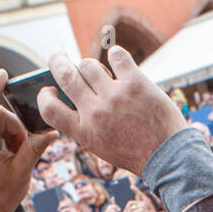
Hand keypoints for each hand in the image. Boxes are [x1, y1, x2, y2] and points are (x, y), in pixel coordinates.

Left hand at [0, 70, 53, 211]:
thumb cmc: (3, 195)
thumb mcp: (23, 172)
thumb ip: (35, 148)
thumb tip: (52, 132)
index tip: (1, 74)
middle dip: (15, 129)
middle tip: (24, 150)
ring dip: (11, 135)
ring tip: (16, 156)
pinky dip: (3, 140)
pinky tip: (9, 156)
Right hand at [38, 46, 187, 177]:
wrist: (168, 156)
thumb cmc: (136, 153)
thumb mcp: (102, 146)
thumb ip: (86, 125)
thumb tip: (74, 98)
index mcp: (84, 132)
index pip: (49, 109)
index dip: (44, 96)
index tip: (50, 90)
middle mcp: (95, 112)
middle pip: (66, 76)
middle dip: (58, 62)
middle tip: (58, 57)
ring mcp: (114, 96)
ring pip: (89, 64)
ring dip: (90, 65)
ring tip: (100, 72)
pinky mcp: (135, 83)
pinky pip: (117, 55)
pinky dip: (116, 55)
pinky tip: (118, 61)